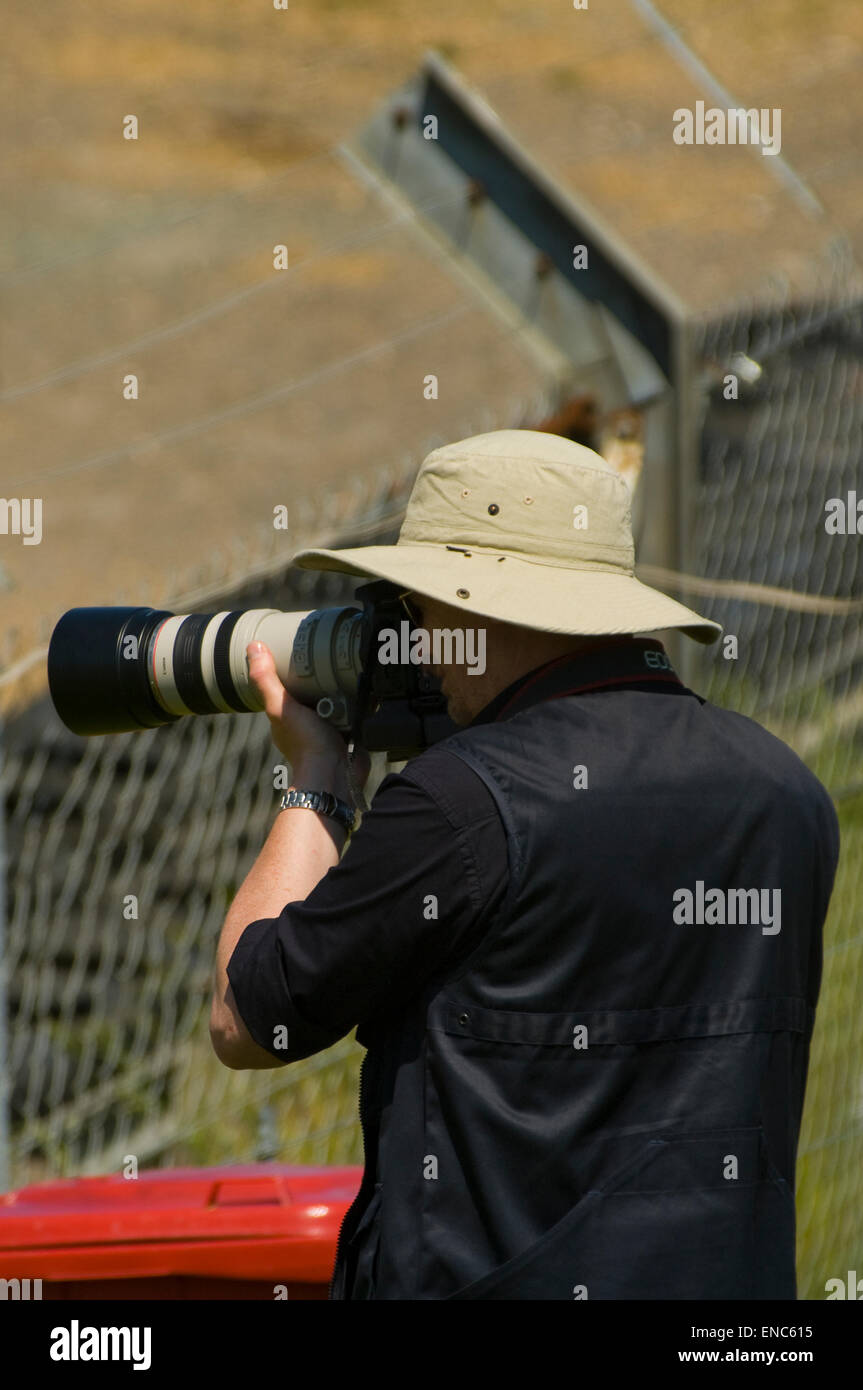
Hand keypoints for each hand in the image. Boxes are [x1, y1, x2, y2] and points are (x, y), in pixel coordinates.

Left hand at [245, 641, 368, 798]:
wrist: (336, 773)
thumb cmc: (306, 744)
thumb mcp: (281, 707)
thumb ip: (266, 680)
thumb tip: (253, 647)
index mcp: (286, 716)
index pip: (287, 687)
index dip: (292, 670)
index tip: (300, 650)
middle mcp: (306, 723)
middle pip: (313, 691)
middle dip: (322, 677)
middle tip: (331, 654)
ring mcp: (328, 729)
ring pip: (335, 701)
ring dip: (342, 688)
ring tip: (350, 666)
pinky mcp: (349, 733)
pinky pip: (354, 711)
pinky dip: (358, 702)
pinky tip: (363, 687)